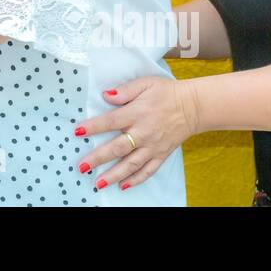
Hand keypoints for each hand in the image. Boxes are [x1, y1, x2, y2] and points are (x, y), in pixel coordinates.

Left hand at [72, 76, 199, 190]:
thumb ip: (124, 90)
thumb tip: (106, 95)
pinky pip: (148, 171)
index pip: (110, 121)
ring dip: (114, 175)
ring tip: (99, 183)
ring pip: (131, 164)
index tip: (77, 132)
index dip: (93, 127)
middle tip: (82, 167)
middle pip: (118, 148)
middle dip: (98, 158)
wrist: (192, 106)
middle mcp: (144, 132)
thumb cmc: (166, 92)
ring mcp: (153, 146)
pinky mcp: (161, 154)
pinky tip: (123, 186)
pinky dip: (136, 180)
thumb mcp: (145, 84)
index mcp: (137, 113)